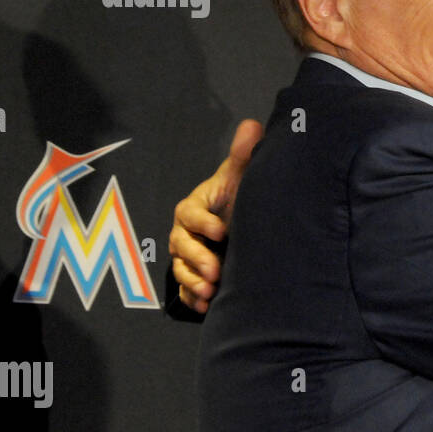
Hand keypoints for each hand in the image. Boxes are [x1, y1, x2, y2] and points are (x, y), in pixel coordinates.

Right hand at [168, 119, 263, 313]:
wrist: (243, 226)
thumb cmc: (239, 198)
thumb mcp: (241, 178)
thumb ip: (243, 155)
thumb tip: (251, 124)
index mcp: (195, 207)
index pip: (189, 214)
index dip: (203, 224)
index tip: (222, 231)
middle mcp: (185, 232)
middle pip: (181, 246)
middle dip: (197, 259)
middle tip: (217, 271)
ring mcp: (187, 256)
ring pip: (181, 270)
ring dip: (193, 282)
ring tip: (211, 292)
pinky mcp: (193, 276)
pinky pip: (185, 290)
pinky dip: (193, 298)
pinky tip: (206, 306)